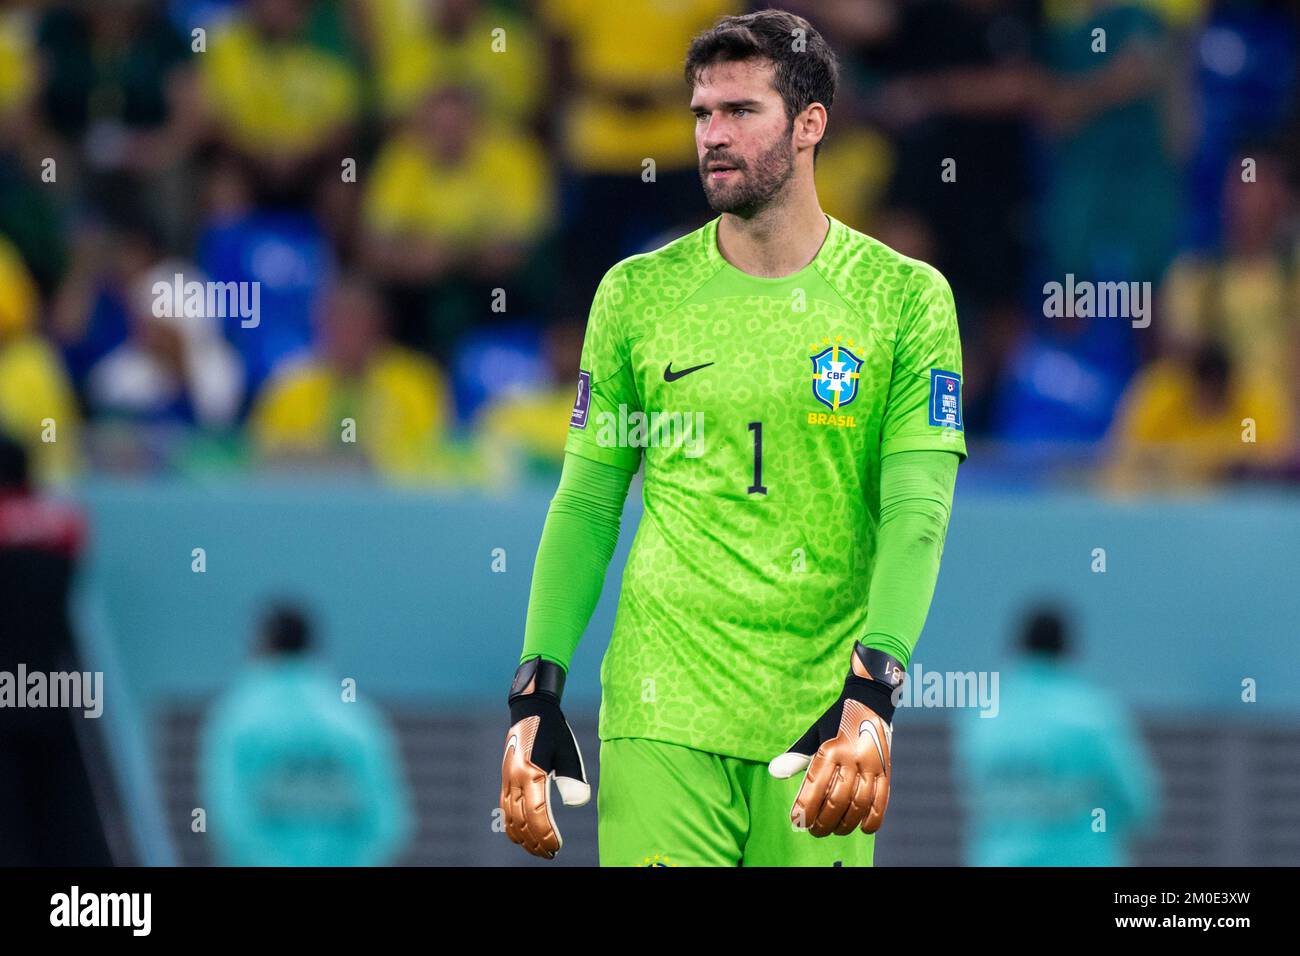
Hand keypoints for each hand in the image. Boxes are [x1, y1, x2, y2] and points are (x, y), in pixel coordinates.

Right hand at [500, 657, 589, 858]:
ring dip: (524, 838)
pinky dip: (511, 826)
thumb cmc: (554, 730)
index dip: (546, 835)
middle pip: (522, 821)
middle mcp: (515, 779)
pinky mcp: (506, 779)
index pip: (538, 814)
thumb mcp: (568, 752)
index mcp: (532, 773)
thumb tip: (577, 803)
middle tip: (551, 854)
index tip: (556, 847)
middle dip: (536, 842)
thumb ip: (573, 778)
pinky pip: (505, 809)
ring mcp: (507, 780)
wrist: (530, 709)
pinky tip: (521, 835)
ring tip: (538, 849)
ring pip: (510, 819)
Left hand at [769, 642, 901, 836]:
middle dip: (822, 821)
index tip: (796, 820)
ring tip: (832, 831)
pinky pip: (881, 801)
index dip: (805, 807)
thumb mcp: (814, 734)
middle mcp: (851, 758)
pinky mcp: (886, 771)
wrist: (870, 702)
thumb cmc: (836, 723)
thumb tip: (774, 773)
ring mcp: (871, 766)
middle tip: (813, 830)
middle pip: (836, 800)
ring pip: (858, 805)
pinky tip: (861, 828)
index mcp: (830, 749)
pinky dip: (872, 819)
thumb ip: (796, 756)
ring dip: (844, 824)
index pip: (815, 785)